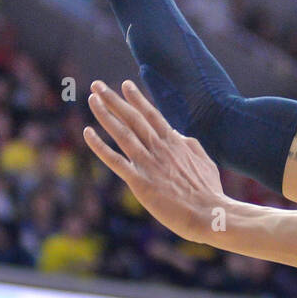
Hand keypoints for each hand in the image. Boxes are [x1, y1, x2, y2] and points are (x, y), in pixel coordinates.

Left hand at [84, 79, 228, 243]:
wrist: (209, 213)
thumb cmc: (209, 191)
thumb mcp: (203, 161)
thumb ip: (188, 145)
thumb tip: (176, 134)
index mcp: (175, 143)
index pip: (152, 115)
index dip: (137, 99)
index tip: (125, 84)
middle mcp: (159, 148)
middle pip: (133, 118)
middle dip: (114, 100)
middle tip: (98, 85)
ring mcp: (148, 163)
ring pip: (122, 133)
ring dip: (105, 114)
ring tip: (92, 99)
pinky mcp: (139, 181)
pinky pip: (115, 160)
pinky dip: (100, 146)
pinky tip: (87, 132)